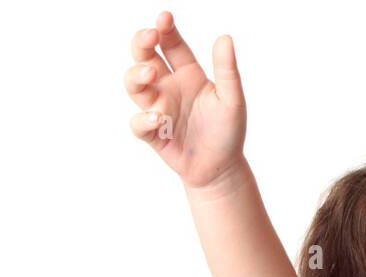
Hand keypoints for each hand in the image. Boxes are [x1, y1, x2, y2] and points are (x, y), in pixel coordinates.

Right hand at [124, 11, 246, 188]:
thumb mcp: (232, 100)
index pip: (170, 43)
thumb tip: (225, 38)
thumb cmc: (227, 132)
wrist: (222, 169)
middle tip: (150, 36)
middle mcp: (169, 87)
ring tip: (150, 73)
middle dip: (141, 43)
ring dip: (136, 75)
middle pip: (144, 56)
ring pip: (133, 85)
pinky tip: (158, 117)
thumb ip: (227, 71)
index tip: (165, 19)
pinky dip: (143, 119)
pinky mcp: (153, 134)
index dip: (164, 29)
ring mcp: (158, 108)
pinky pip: (138, 124)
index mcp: (187, 73)